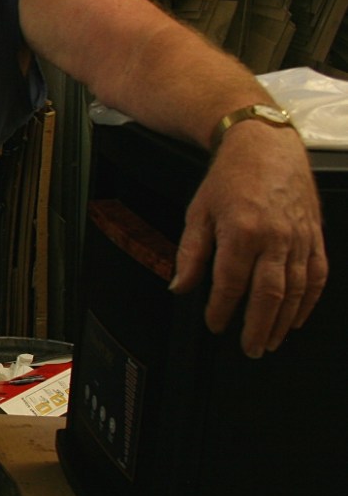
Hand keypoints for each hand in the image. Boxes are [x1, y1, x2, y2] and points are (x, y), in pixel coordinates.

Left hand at [170, 125, 327, 356]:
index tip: (214, 324)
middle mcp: (275, 238)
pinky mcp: (315, 236)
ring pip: (295, 291)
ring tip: (270, 341)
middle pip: (269, 295)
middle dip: (258, 327)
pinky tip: (297, 318)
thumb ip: (190, 254)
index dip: (222, 309)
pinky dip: (308, 302)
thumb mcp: (198, 213)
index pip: (231, 283)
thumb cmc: (230, 177)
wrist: (265, 146)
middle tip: (250, 349)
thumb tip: (180, 287)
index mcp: (242, 231)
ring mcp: (299, 238)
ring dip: (283, 322)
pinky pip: (316, 276)